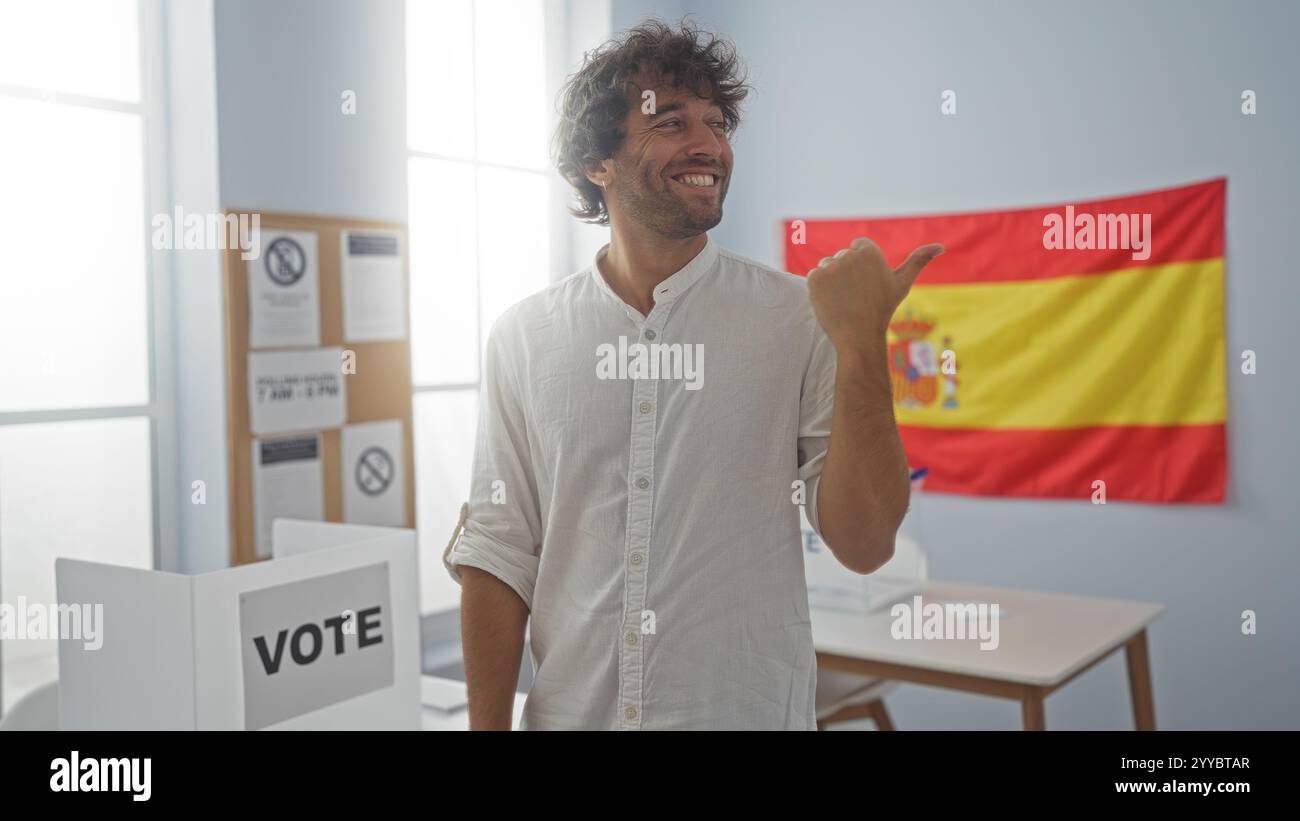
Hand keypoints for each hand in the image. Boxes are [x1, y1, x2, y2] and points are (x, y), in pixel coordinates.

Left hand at [806, 238, 943, 352]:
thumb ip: (918, 261)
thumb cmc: (882, 310)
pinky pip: (815, 276)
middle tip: (857, 295)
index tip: (867, 283)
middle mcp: (849, 254)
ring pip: (828, 266)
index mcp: (869, 250)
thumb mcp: (902, 283)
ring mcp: (830, 266)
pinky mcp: (814, 278)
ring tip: (846, 299)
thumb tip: (941, 247)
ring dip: (833, 280)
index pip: (859, 246)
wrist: (859, 337)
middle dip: (847, 273)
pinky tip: (833, 301)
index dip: (862, 266)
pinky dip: (820, 288)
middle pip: (842, 256)